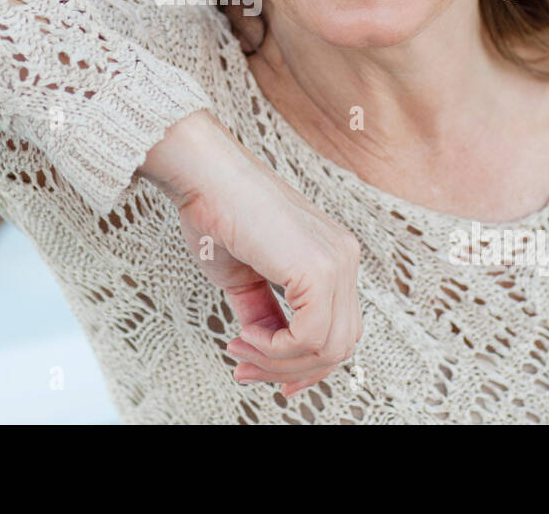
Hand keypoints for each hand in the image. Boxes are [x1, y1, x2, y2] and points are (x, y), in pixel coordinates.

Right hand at [140, 110, 362, 397]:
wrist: (204, 177)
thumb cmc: (217, 214)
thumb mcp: (245, 278)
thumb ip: (265, 312)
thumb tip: (267, 349)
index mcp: (333, 255)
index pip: (338, 329)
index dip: (304, 364)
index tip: (261, 372)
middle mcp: (344, 257)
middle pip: (339, 345)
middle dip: (291, 370)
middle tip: (246, 370)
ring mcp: (337, 262)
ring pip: (328, 348)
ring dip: (277, 362)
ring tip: (240, 348)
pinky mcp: (320, 269)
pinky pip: (310, 337)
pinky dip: (276, 349)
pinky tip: (247, 335)